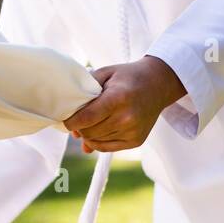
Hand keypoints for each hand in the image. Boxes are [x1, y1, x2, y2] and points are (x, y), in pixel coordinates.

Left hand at [63, 56, 186, 152]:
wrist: (158, 83)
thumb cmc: (127, 76)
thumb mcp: (105, 74)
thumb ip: (85, 95)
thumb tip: (74, 133)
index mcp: (118, 98)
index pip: (86, 118)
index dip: (71, 122)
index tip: (65, 120)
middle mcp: (127, 117)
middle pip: (89, 132)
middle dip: (79, 128)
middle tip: (78, 119)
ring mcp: (133, 131)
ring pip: (96, 142)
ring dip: (88, 134)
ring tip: (91, 122)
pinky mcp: (136, 141)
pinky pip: (107, 148)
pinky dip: (98, 142)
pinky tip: (98, 130)